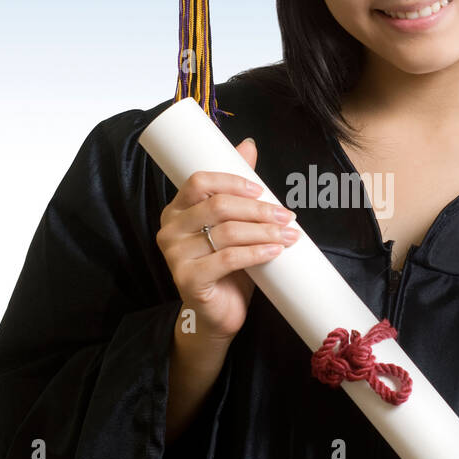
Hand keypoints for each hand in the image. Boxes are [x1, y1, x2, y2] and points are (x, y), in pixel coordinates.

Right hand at [155, 137, 300, 344]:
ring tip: (288, 235)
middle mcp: (169, 229)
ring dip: (264, 231)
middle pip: (218, 206)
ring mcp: (175, 255)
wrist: (219, 313)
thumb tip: (247, 145)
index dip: (232, 181)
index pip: (199, 181)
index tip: (261, 190)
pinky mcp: (187, 279)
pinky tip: (274, 251)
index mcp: (176, 210)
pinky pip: (227, 259)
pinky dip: (256, 253)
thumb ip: (236, 188)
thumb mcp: (232, 225)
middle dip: (258, 209)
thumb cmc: (226, 267)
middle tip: (287, 216)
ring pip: (226, 232)